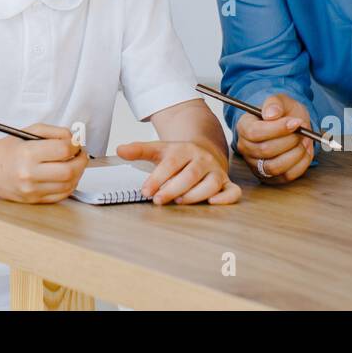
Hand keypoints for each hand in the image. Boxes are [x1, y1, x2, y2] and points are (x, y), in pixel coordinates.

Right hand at [0, 123, 87, 203]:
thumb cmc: (8, 149)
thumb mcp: (29, 131)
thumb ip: (54, 132)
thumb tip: (74, 139)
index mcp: (28, 153)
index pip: (63, 150)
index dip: (75, 145)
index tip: (75, 142)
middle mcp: (29, 174)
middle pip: (69, 171)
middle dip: (81, 160)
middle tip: (80, 153)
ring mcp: (31, 190)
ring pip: (68, 185)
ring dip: (77, 173)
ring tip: (74, 163)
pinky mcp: (34, 200)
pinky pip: (61, 195)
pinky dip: (70, 185)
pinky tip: (67, 175)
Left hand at [115, 140, 240, 204]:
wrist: (205, 150)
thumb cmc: (179, 156)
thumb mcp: (159, 150)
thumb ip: (140, 150)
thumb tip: (119, 150)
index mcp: (184, 150)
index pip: (170, 163)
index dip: (157, 178)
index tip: (145, 191)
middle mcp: (202, 160)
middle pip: (189, 175)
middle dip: (173, 188)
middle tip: (158, 200)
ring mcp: (215, 171)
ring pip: (210, 183)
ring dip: (195, 194)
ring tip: (179, 202)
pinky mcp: (226, 183)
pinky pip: (232, 191)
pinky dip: (226, 198)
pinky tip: (213, 202)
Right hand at [234, 94, 315, 183]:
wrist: (290, 125)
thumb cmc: (282, 113)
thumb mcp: (280, 101)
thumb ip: (274, 103)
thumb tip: (271, 114)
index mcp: (244, 127)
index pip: (255, 133)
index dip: (277, 129)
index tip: (296, 123)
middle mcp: (246, 148)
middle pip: (266, 150)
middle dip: (290, 140)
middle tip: (302, 131)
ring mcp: (256, 165)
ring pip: (275, 166)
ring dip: (296, 153)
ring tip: (305, 140)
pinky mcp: (270, 177)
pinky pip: (286, 176)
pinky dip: (301, 164)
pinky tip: (305, 151)